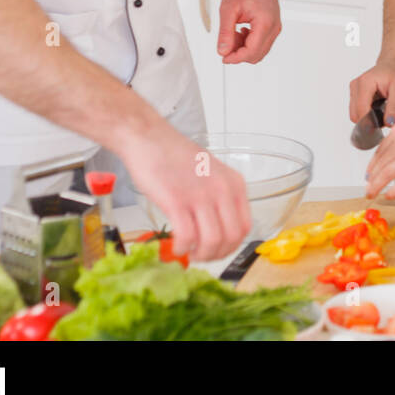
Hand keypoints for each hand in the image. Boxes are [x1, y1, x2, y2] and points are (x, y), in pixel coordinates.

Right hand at [118, 119, 251, 261]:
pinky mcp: (178, 201)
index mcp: (235, 184)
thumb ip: (219, 196)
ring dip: (201, 255)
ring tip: (188, 252)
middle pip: (232, 238)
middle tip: (201, 256)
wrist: (149, 139)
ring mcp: (201, 196)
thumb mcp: (211, 173)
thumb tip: (219, 227)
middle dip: (217, 255)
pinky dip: (182, 249)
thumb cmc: (175, 156)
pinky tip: (175, 247)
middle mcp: (223, 190)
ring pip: (213, 241)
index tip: (218, 250)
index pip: (245, 227)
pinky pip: (188, 237)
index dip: (232, 246)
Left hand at [218, 0, 280, 63]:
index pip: (251, 52)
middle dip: (239, 54)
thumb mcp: (228, 9)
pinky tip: (240, 30)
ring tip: (233, 33)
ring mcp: (276, 27)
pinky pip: (262, 42)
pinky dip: (249, 42)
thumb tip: (223, 52)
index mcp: (265, 23)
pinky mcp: (273, 25)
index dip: (235, 58)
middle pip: (257, 55)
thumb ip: (225, 33)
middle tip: (226, 42)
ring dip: (244, 48)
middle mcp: (274, 27)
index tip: (223, 57)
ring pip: (260, 50)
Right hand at [348, 57, 394, 124]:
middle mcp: (356, 86)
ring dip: (369, 117)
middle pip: (356, 115)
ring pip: (356, 114)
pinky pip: (358, 110)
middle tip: (388, 116)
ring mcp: (354, 89)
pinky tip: (379, 107)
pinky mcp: (355, 93)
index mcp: (365, 83)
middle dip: (371, 120)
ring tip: (384, 110)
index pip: (361, 110)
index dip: (371, 122)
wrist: (393, 63)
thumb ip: (394, 107)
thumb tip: (389, 123)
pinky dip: (368, 113)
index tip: (385, 124)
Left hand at [363, 116, 394, 198]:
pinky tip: (389, 195)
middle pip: (380, 165)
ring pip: (387, 174)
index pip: (378, 153)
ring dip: (377, 187)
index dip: (371, 168)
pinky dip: (394, 191)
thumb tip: (389, 169)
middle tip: (368, 189)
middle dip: (371, 180)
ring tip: (372, 194)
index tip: (368, 177)